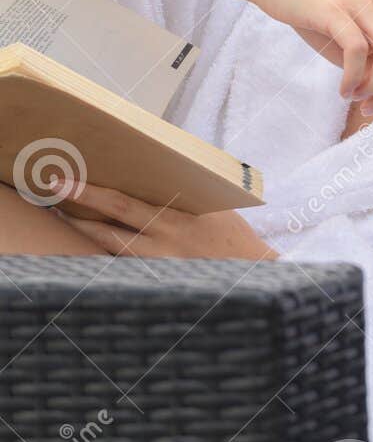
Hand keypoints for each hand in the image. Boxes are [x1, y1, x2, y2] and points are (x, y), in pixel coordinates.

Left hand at [51, 178, 278, 261]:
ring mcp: (157, 265)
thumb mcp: (215, 202)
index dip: (89, 193)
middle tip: (50, 193)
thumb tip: (161, 161)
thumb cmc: (233, 234)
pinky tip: (89, 241)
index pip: (122, 204)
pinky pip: (124, 264)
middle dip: (75, 210)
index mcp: (176, 217)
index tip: (62, 181)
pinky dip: (104, 251)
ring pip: (109, 248)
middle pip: (107, 227)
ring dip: (83, 232)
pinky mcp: (157, 279)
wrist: (253, 273)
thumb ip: (184, 189)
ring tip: (61, 214)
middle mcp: (163, 242)